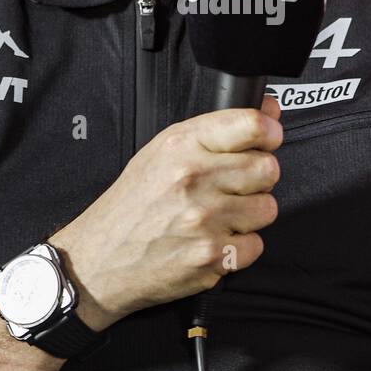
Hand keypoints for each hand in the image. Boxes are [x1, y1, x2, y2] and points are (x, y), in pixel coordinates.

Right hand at [49, 96, 282, 330]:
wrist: (100, 259)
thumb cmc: (132, 205)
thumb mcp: (163, 152)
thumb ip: (217, 132)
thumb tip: (270, 112)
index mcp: (182, 146)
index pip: (251, 125)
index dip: (268, 132)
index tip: (269, 138)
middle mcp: (194, 179)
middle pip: (267, 168)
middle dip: (257, 179)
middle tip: (234, 187)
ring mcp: (204, 219)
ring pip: (267, 208)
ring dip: (250, 215)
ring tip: (219, 217)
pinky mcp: (211, 255)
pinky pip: (255, 245)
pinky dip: (239, 248)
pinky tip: (213, 241)